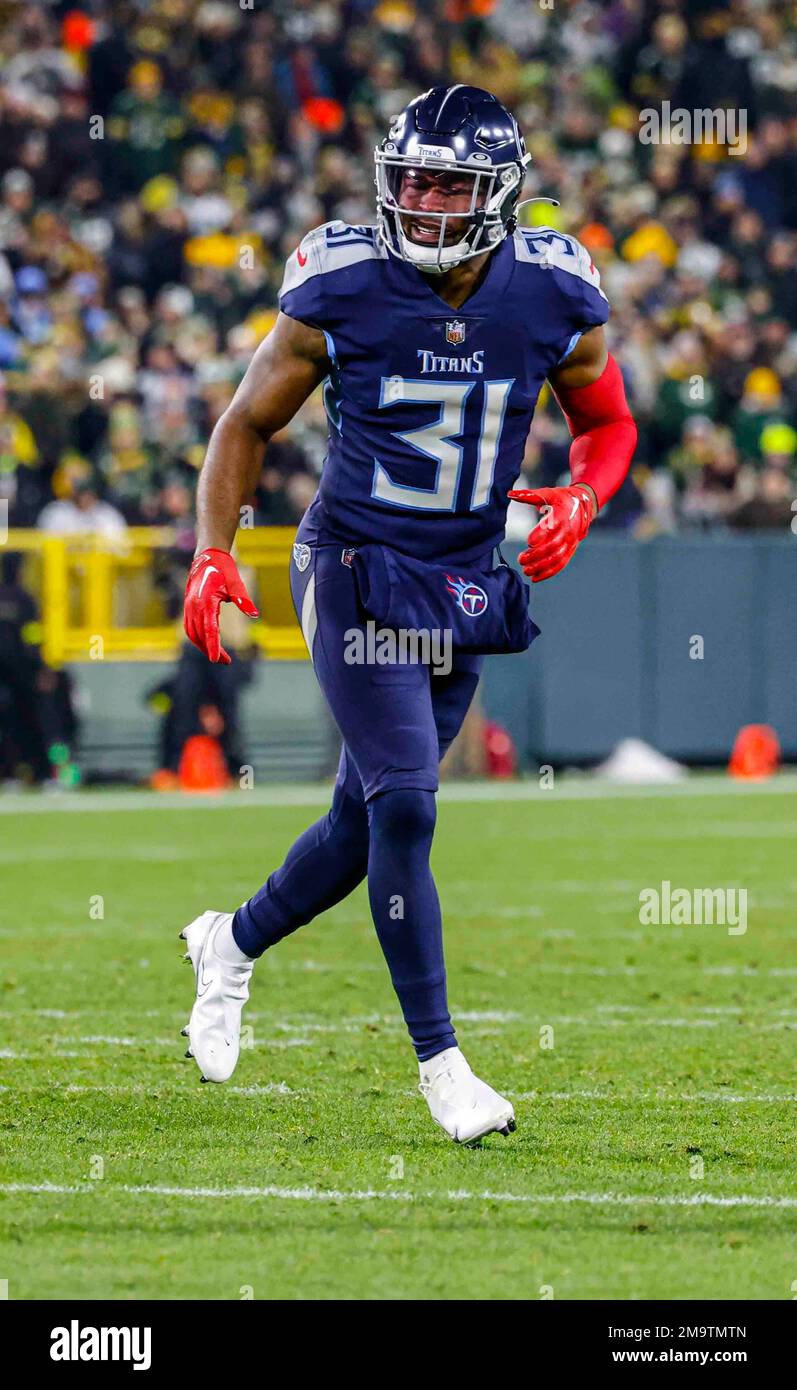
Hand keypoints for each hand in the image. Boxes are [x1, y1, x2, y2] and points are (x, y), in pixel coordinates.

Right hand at [184, 548, 258, 663]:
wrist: (207, 556)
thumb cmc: (223, 569)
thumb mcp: (235, 583)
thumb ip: (243, 600)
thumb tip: (254, 614)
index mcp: (205, 601)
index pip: (209, 629)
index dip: (213, 646)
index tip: (217, 660)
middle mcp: (193, 606)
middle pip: (200, 636)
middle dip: (211, 650)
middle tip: (226, 662)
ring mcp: (188, 607)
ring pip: (192, 634)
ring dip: (203, 646)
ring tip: (218, 656)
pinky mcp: (187, 607)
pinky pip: (190, 628)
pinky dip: (198, 638)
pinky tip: (208, 644)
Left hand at [507, 485, 593, 581]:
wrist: (584, 506)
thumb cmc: (561, 499)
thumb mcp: (547, 493)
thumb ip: (528, 495)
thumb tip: (510, 494)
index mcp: (562, 514)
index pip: (553, 525)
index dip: (542, 533)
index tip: (529, 541)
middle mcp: (568, 529)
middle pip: (554, 546)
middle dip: (537, 555)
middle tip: (521, 559)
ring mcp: (570, 542)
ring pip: (557, 558)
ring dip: (541, 566)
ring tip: (526, 570)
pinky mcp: (570, 550)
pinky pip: (560, 564)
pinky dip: (548, 573)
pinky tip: (535, 577)